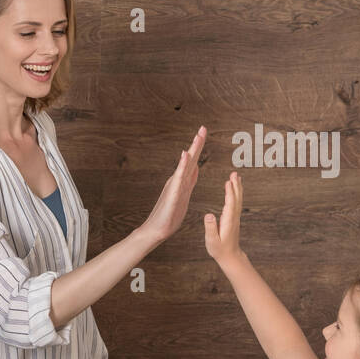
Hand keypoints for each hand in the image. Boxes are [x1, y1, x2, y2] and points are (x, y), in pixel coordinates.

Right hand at [140, 126, 205, 246]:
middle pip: (190, 159)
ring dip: (192, 150)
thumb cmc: (169, 216)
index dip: (198, 148)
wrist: (156, 230)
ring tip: (198, 136)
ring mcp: (174, 186)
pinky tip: (186, 155)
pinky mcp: (172, 193)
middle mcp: (177, 180)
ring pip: (185, 165)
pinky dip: (182, 165)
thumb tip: (194, 168)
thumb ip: (188, 181)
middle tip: (203, 128)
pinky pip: (179, 177)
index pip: (193, 162)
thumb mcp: (183, 196)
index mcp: (182, 182)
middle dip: (197, 143)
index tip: (203, 134)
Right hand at [203, 170, 243, 267]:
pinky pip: (236, 203)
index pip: (230, 204)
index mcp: (228, 222)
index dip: (229, 193)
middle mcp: (234, 218)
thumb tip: (209, 215)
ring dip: (237, 187)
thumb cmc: (219, 249)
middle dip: (235, 186)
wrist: (230, 256)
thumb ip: (210, 228)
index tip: (228, 182)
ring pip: (238, 200)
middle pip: (236, 199)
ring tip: (236, 176)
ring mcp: (235, 217)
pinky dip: (236, 194)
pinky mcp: (234, 218)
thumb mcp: (212, 241)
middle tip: (235, 173)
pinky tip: (234, 189)